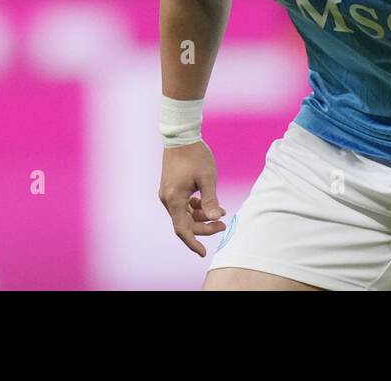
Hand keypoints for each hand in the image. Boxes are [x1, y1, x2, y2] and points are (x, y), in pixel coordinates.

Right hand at [158, 140, 226, 255]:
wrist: (181, 137)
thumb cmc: (195, 156)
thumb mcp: (207, 178)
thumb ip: (210, 200)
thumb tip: (215, 218)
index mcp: (175, 199)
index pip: (182, 230)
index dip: (193, 243)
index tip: (203, 253)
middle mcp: (167, 199)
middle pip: (185, 223)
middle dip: (204, 227)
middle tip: (223, 224)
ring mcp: (167, 194)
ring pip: (184, 215)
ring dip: (200, 217)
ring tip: (219, 212)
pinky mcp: (170, 188)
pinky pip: (182, 205)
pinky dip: (194, 208)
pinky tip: (207, 203)